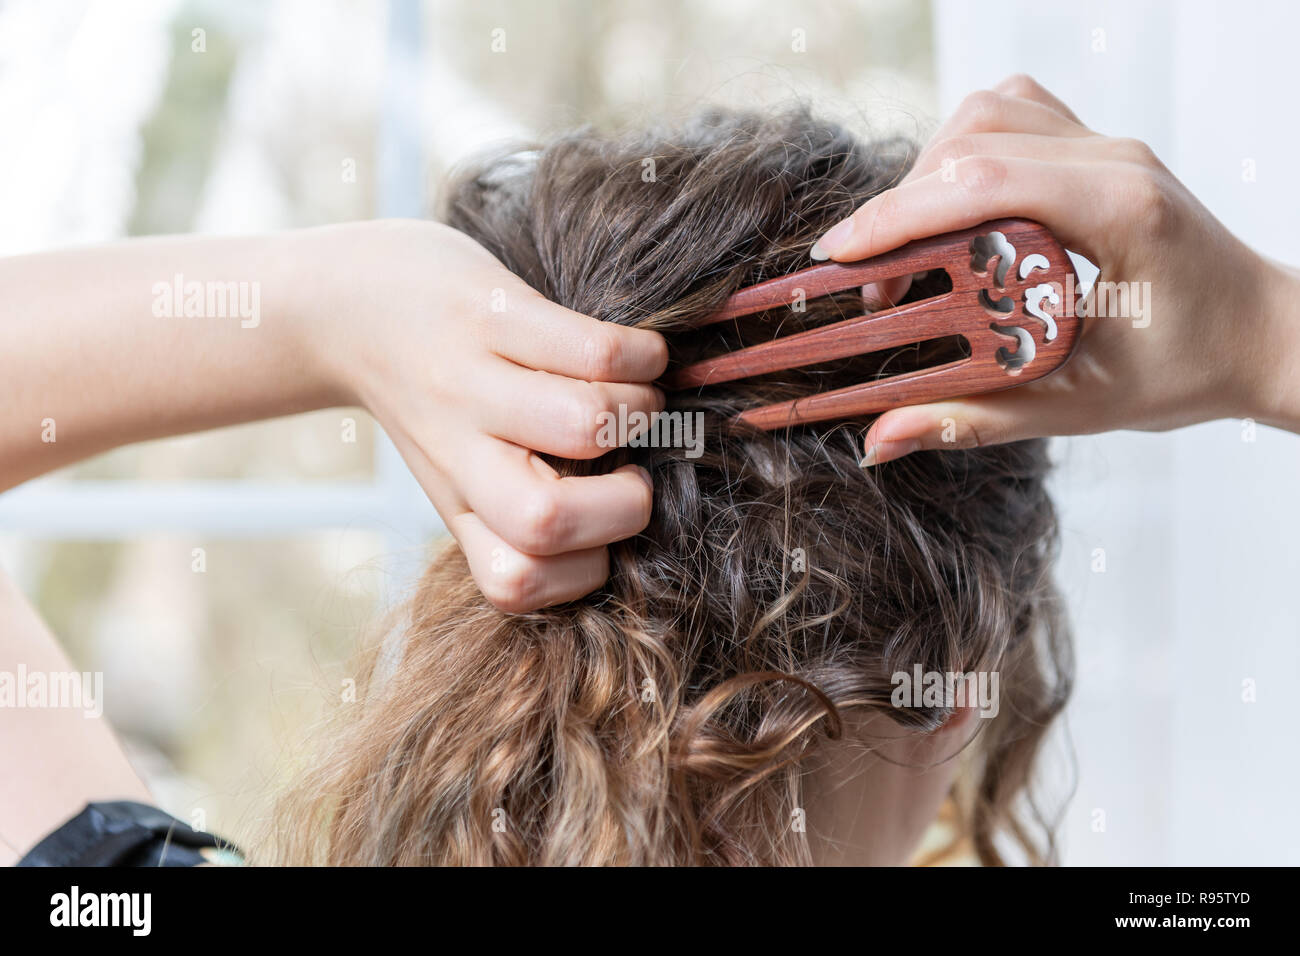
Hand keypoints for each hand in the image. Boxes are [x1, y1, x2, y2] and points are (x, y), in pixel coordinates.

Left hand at [301, 220, 667, 611]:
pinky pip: (594, 349)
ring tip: (638, 401)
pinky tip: (641, 357)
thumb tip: (638, 520)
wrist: (351, 304)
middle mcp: (457, 452)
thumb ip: (517, 504)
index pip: (515, 582)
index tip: (605, 529)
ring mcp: (470, 381)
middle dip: (626, 507)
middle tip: (633, 472)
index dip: (586, 570)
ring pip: (582, 424)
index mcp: (457, 505)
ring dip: (639, 415)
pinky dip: (642, 358)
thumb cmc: (432, 394)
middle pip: (545, 521)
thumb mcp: (456, 470)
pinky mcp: (491, 314)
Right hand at [813, 75, 1299, 464]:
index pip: (981, 186)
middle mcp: (1114, 161)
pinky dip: (963, 154)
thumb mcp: (1079, 406)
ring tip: (910, 249)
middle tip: (876, 284)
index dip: (896, 216)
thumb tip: (883, 436)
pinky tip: (951, 208)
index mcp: (1120, 210)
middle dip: (902, 208)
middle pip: (972, 144)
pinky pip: (1011, 116)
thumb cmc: (1192, 367)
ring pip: (986, 116)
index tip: (841, 257)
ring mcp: (1106, 146)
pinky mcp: (1095, 149)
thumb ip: (975, 420)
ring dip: (928, 175)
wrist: (1261, 335)